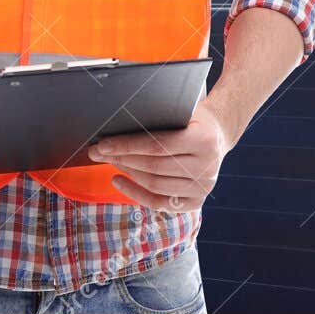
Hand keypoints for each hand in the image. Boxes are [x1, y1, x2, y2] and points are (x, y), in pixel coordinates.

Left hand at [89, 101, 231, 211]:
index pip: (156, 145)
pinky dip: (135, 193)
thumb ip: (156, 118)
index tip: (102, 144)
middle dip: (120, 159)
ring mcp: (203, 187)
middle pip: (153, 167)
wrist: (217, 135)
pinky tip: (118, 180)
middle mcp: (207, 168)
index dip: (126, 146)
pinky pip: (159, 203)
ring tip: (108, 161)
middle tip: (97, 152)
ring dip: (126, 173)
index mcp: (204, 141)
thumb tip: (115, 123)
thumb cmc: (191, 119)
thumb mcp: (180, 111)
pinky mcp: (196, 201)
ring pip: (154, 185)